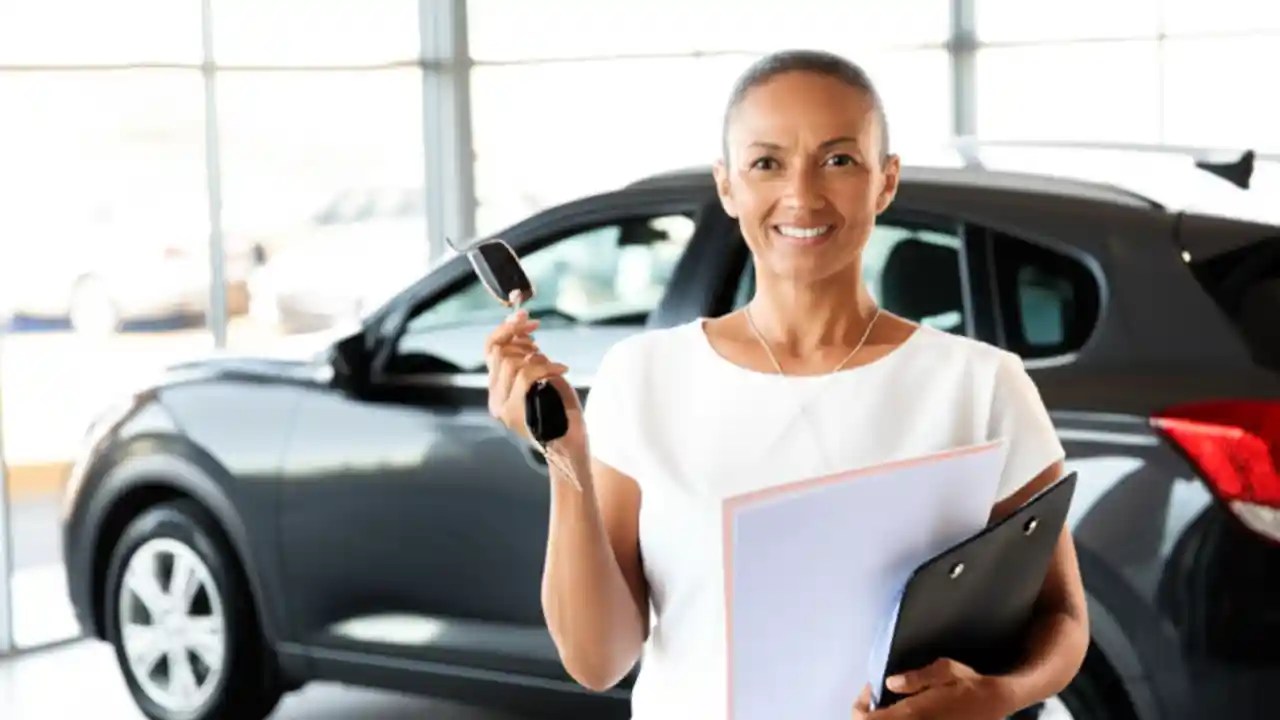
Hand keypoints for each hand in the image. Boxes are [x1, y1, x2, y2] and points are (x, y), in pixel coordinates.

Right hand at [484, 309, 588, 465]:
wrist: (571, 449)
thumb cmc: (563, 415)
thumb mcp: (547, 379)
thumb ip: (532, 359)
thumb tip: (524, 334)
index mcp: (500, 390)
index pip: (490, 350)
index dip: (506, 329)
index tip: (524, 316)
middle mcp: (495, 398)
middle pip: (498, 351)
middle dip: (519, 334)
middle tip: (538, 332)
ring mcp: (503, 406)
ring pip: (511, 362)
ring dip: (536, 356)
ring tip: (554, 366)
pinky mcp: (514, 411)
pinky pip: (526, 375)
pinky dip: (546, 367)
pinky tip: (561, 370)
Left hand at [851, 659, 1013, 719]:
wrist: (996, 703)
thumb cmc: (970, 684)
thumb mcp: (946, 670)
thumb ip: (916, 678)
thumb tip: (890, 683)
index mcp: (914, 712)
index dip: (860, 706)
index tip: (870, 689)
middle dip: (869, 713)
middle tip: (875, 697)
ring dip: (883, 716)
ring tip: (888, 704)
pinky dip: (896, 718)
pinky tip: (904, 711)